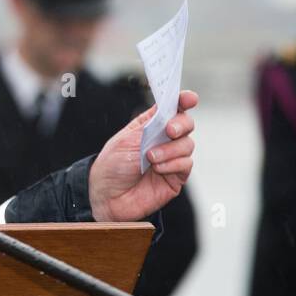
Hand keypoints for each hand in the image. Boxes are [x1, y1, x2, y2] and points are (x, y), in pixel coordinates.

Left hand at [89, 91, 197, 221]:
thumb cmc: (112, 166)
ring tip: (151, 158)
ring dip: (170, 149)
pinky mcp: (176, 176)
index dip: (183, 100)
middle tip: (169, 131)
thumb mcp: (127, 139)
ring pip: (187, 144)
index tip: (189, 98)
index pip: (171, 109)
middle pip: (186, 124)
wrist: (107, 196)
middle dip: (181, 124)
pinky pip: (186, 164)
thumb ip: (151, 124)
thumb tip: (169, 108)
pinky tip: (158, 168)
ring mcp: (172, 158)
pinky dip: (173, 163)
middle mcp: (163, 140)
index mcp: (150, 126)